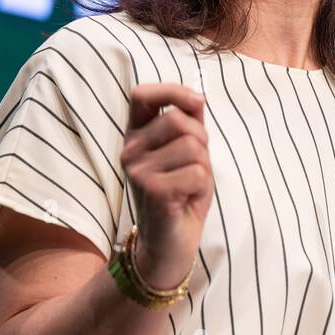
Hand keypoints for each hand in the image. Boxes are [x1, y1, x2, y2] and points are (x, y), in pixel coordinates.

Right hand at [120, 83, 212, 291]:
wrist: (170, 243)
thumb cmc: (182, 194)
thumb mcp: (188, 152)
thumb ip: (190, 123)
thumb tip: (197, 97)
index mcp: (136, 135)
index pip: (142, 95)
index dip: (172, 91)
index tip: (197, 101)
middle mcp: (130, 149)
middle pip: (179, 120)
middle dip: (201, 141)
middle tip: (194, 167)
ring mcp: (137, 169)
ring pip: (193, 146)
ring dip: (203, 167)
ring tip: (189, 185)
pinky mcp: (151, 189)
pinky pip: (198, 172)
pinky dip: (203, 187)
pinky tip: (187, 199)